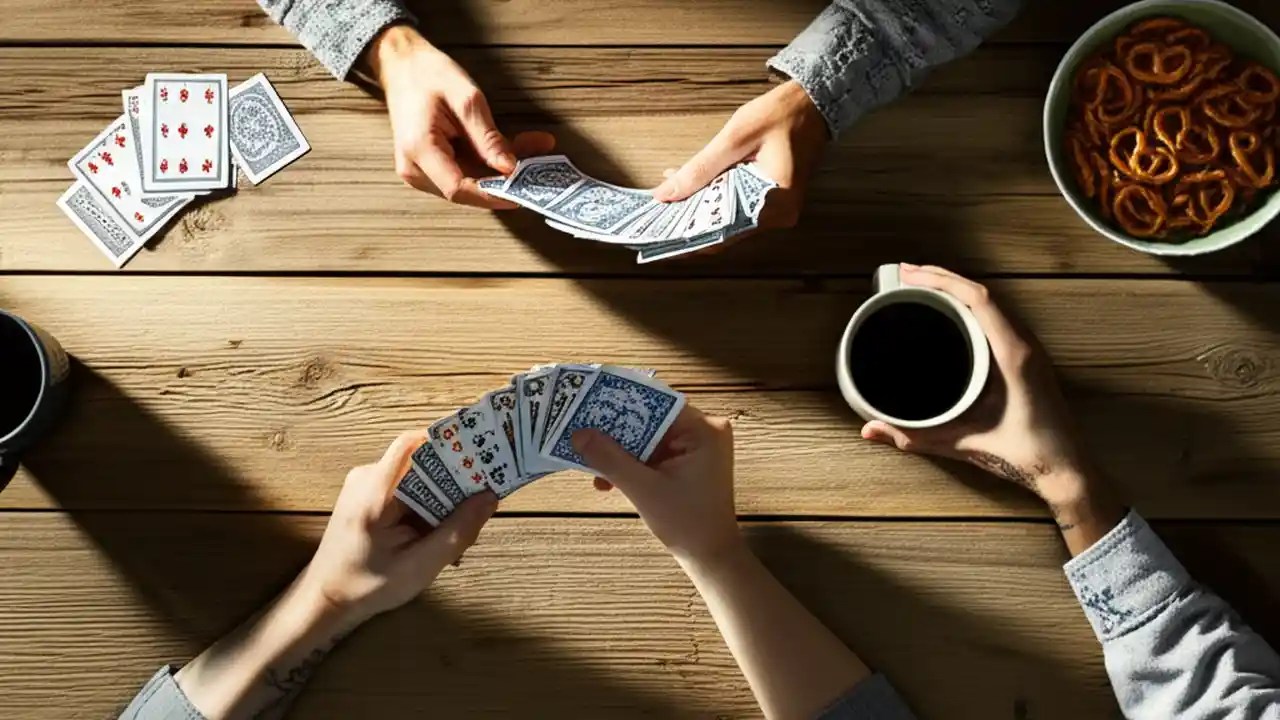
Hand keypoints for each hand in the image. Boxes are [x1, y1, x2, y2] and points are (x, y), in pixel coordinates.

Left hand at [299, 430, 497, 624]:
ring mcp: (366, 485)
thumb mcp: (420, 565)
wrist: (325, 600)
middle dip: (454, 480)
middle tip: (478, 504)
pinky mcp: (369, 496)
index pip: (414, 443)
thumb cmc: (367, 586)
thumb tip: (490, 497)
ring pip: (418, 477)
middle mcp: (368, 478)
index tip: (482, 452)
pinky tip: (435, 535)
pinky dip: (427, 506)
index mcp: (375, 490)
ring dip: (442, 498)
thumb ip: (457, 531)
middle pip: (422, 461)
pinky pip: (407, 489)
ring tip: (457, 530)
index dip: (449, 441)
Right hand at [368, 25, 554, 207]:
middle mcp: (415, 168)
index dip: (492, 195)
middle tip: (538, 164)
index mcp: (419, 149)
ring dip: (500, 169)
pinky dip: (489, 162)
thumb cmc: (427, 74)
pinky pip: (464, 171)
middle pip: (466, 188)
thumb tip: (509, 168)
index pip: (458, 189)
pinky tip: (513, 147)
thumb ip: (488, 138)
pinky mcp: (430, 166)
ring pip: (469, 181)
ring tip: (531, 147)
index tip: (521, 192)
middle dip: (503, 179)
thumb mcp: (466, 100)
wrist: (401, 65)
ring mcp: (420, 170)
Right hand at [572, 406, 741, 565]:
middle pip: (651, 418)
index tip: (590, 403)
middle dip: (617, 431)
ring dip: (621, 451)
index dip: (622, 401)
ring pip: (649, 436)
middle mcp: (705, 431)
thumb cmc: (686, 524)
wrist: (710, 556)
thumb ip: (610, 459)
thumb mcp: (643, 490)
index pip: (657, 402)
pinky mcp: (689, 461)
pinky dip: (633, 463)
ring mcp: (698, 446)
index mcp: (703, 430)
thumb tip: (578, 434)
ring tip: (591, 462)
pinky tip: (608, 479)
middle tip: (584, 431)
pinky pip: (655, 452)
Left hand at [654, 80, 827, 235]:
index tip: (662, 232)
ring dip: (701, 209)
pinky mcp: (773, 203)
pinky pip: (738, 210)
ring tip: (671, 198)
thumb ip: (698, 169)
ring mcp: (777, 211)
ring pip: (729, 221)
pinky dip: (715, 200)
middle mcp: (779, 216)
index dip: (688, 236)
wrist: (812, 104)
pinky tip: (695, 188)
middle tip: (660, 214)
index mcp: (775, 204)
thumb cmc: (781, 115)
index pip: (723, 234)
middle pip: (724, 231)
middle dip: (690, 222)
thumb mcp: (734, 138)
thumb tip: (667, 193)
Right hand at [859, 265, 1090, 504]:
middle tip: (906, 275)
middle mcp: (1024, 344)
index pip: (978, 298)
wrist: (1067, 469)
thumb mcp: (962, 444)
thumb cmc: (1025, 455)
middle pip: (983, 292)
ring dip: (958, 289)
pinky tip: (953, 312)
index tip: (910, 275)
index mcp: (1013, 355)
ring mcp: (1030, 349)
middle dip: (943, 278)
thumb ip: (913, 436)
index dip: (941, 280)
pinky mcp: (1028, 358)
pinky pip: (999, 318)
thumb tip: (870, 429)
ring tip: (925, 286)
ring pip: (992, 303)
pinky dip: (972, 305)